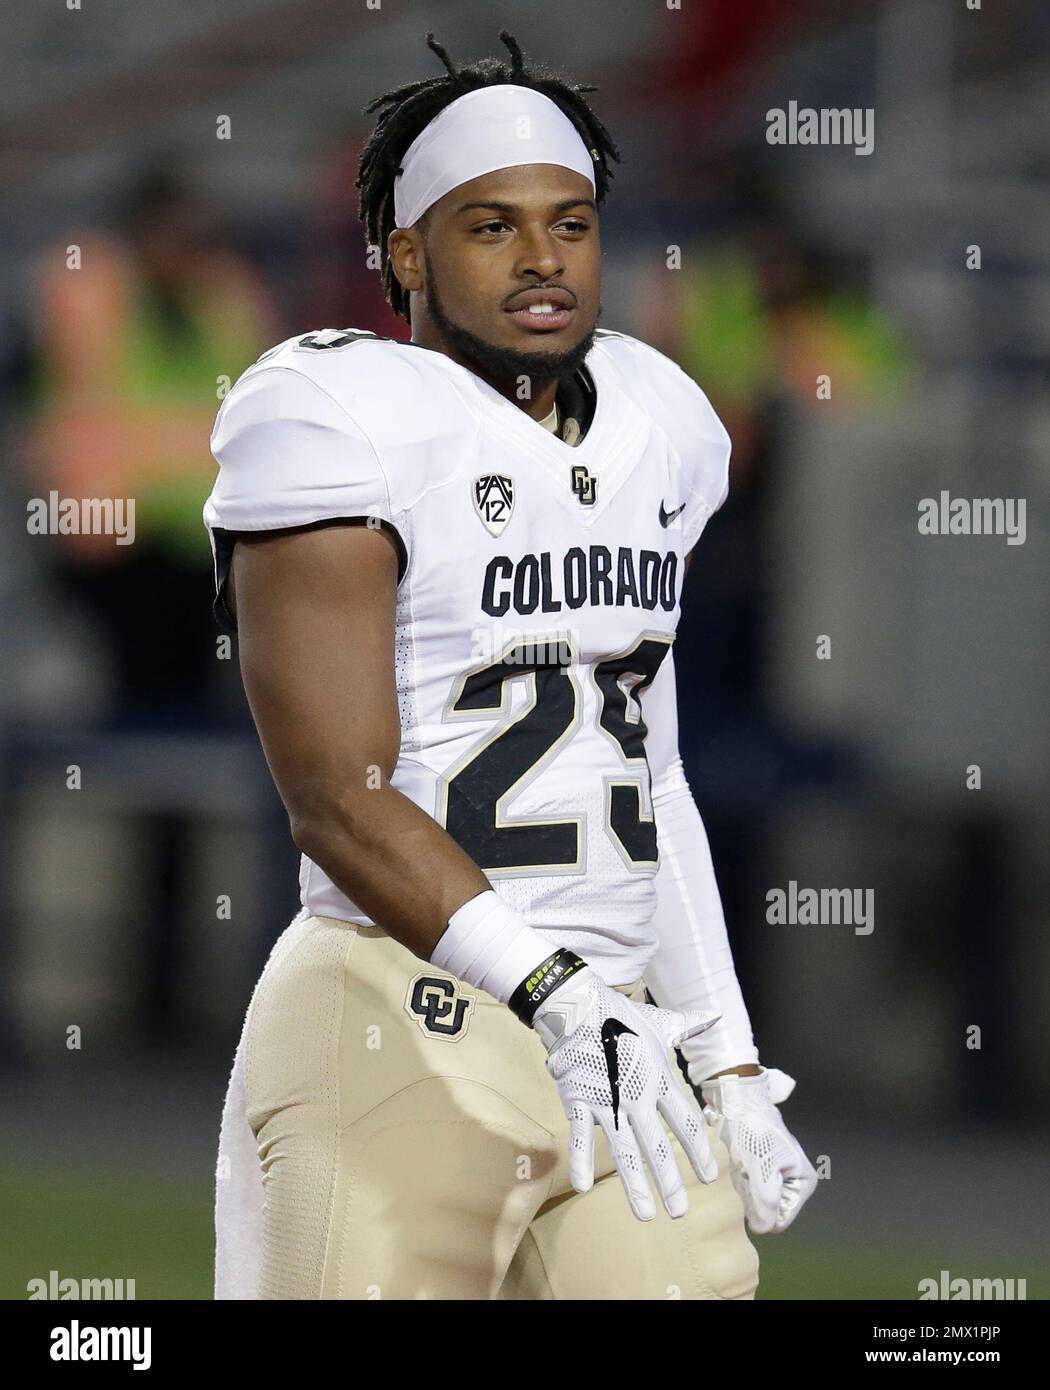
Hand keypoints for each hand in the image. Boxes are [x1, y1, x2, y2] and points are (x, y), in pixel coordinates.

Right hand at [532, 966, 722, 1220]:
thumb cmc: (621, 1015)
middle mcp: (636, 1096)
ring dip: (635, 1185)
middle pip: (657, 1147)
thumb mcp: (661, 1021)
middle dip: (670, 1183)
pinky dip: (580, 1160)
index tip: (711, 1176)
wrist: (578, 1005)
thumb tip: (715, 1016)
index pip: (686, 1123)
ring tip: (647, 1214)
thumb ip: (690, 1026)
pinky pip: (580, 1136)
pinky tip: (583, 1187)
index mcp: (659, 1078)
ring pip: (624, 1151)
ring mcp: (607, 1101)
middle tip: (680, 1212)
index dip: (700, 1151)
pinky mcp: (579, 1100)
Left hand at [699, 1068, 817, 1233]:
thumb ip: (765, 1203)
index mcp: (803, 1183)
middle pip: (765, 1209)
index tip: (748, 1188)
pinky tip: (729, 1162)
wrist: (735, 1096)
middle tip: (739, 1174)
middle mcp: (791, 1180)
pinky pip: (742, 1184)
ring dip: (739, 1187)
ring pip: (752, 1198)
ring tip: (734, 1165)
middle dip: (749, 1198)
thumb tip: (763, 1228)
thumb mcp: (762, 1169)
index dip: (760, 1211)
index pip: (779, 1220)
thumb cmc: (752, 1130)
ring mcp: (773, 1171)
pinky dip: (734, 1178)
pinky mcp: (756, 1163)